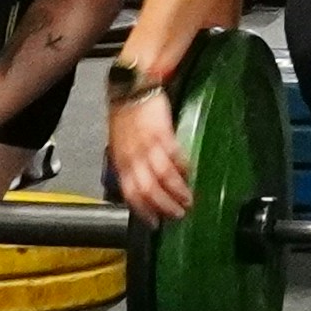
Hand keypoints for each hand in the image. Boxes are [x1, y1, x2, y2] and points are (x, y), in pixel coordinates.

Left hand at [106, 87, 192, 223]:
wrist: (131, 86)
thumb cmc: (125, 114)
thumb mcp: (120, 143)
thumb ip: (129, 162)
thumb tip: (141, 181)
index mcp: (121, 161)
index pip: (131, 194)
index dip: (144, 211)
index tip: (155, 223)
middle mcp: (133, 157)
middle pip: (148, 190)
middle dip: (164, 206)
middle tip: (178, 215)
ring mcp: (147, 146)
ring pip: (163, 178)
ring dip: (177, 192)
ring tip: (188, 200)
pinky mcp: (162, 133)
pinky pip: (174, 157)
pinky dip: (183, 168)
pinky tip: (190, 174)